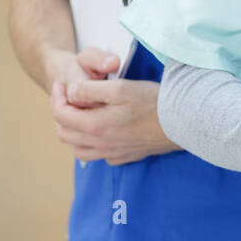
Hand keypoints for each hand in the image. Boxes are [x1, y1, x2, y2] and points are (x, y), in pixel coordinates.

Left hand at [48, 51, 180, 164]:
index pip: (60, 115)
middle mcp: (101, 145)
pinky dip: (92, 144)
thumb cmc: (153, 103)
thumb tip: (71, 93)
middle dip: (61, 114)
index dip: (56, 97)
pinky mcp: (126, 156)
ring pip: (78, 150)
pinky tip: (102, 131)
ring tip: (80, 115)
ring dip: (73, 132)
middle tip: (68, 97)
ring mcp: (113, 153)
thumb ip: (89, 90)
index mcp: (95, 126)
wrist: (184, 123)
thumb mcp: (119, 88)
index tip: (63, 84)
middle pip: (65, 134)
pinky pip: (99, 155)